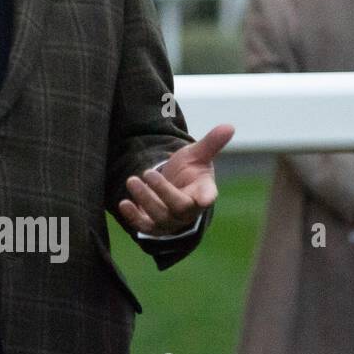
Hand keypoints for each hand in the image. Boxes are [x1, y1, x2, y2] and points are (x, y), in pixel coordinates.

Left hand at [119, 124, 234, 236]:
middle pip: (180, 207)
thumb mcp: (197, 155)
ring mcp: (172, 220)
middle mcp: (189, 210)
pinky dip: (133, 217)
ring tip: (132, 180)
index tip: (206, 198)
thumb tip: (229, 126)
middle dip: (163, 191)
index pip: (208, 196)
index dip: (207, 197)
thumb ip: (211, 143)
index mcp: (203, 192)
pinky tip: (123, 203)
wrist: (173, 189)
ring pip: (160, 217)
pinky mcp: (154, 226)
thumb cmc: (189, 172)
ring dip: (145, 199)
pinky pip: (145, 227)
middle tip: (148, 172)